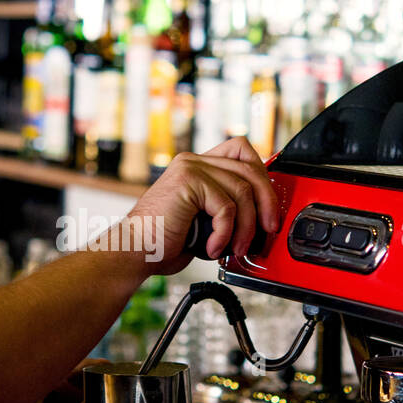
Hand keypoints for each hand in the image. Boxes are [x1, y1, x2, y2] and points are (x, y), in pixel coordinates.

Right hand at [120, 137, 281, 275]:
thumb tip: (260, 217)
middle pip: (250, 166)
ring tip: (235, 248)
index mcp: (197, 166)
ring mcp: (190, 168)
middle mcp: (194, 161)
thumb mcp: (203, 221)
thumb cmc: (162, 242)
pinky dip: (226, 233)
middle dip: (267, 201)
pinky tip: (213, 247)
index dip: (262, 176)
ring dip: (246, 226)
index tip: (268, 206)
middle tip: (268, 228)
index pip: (243, 151)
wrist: (134, 251)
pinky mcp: (188, 182)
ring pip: (243, 190)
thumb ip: (225, 208)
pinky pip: (227, 207)